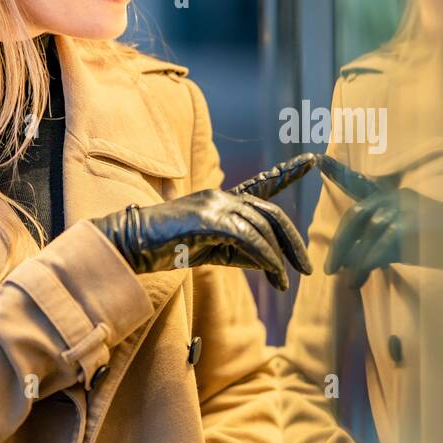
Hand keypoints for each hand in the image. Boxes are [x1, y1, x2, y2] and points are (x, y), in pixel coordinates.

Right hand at [89, 156, 316, 290]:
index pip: (262, 185)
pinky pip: (248, 238)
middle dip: (293, 241)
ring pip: (262, 229)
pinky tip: (273, 273)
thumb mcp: (212, 252)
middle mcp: (222, 196)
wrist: (130, 246)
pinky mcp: (207, 219)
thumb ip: (241, 253)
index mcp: (223, 200)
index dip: (287, 173)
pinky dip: (264, 257)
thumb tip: (272, 261)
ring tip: (284, 282)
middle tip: (307, 268)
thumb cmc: (167, 249)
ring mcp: (214, 205)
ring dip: (278, 259)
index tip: (312, 160)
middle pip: (271, 214)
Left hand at [318, 155, 442, 287]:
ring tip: (347, 278)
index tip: (318, 159)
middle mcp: (396, 197)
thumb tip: (356, 258)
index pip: (361, 183)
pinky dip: (364, 265)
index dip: (339, 172)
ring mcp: (402, 210)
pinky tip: (360, 279)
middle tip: (330, 268)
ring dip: (352, 258)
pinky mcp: (407, 227)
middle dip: (341, 243)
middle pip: (357, 215)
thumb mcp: (408, 238)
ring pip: (365, 231)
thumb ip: (382, 241)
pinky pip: (377, 247)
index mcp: (395, 197)